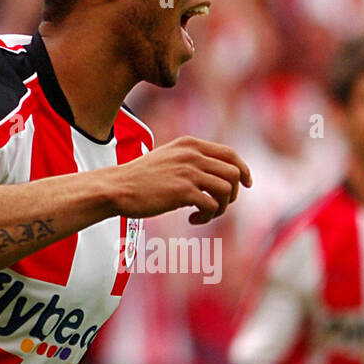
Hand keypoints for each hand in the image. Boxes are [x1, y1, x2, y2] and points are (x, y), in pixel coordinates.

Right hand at [105, 136, 251, 224]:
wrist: (117, 187)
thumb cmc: (140, 178)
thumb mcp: (168, 159)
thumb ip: (191, 161)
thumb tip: (215, 179)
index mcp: (190, 144)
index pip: (230, 154)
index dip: (243, 170)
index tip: (246, 185)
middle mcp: (193, 155)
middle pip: (234, 173)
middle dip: (233, 194)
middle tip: (217, 206)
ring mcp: (189, 172)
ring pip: (227, 190)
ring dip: (221, 208)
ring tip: (205, 214)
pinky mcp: (183, 191)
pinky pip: (211, 206)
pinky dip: (207, 216)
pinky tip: (192, 218)